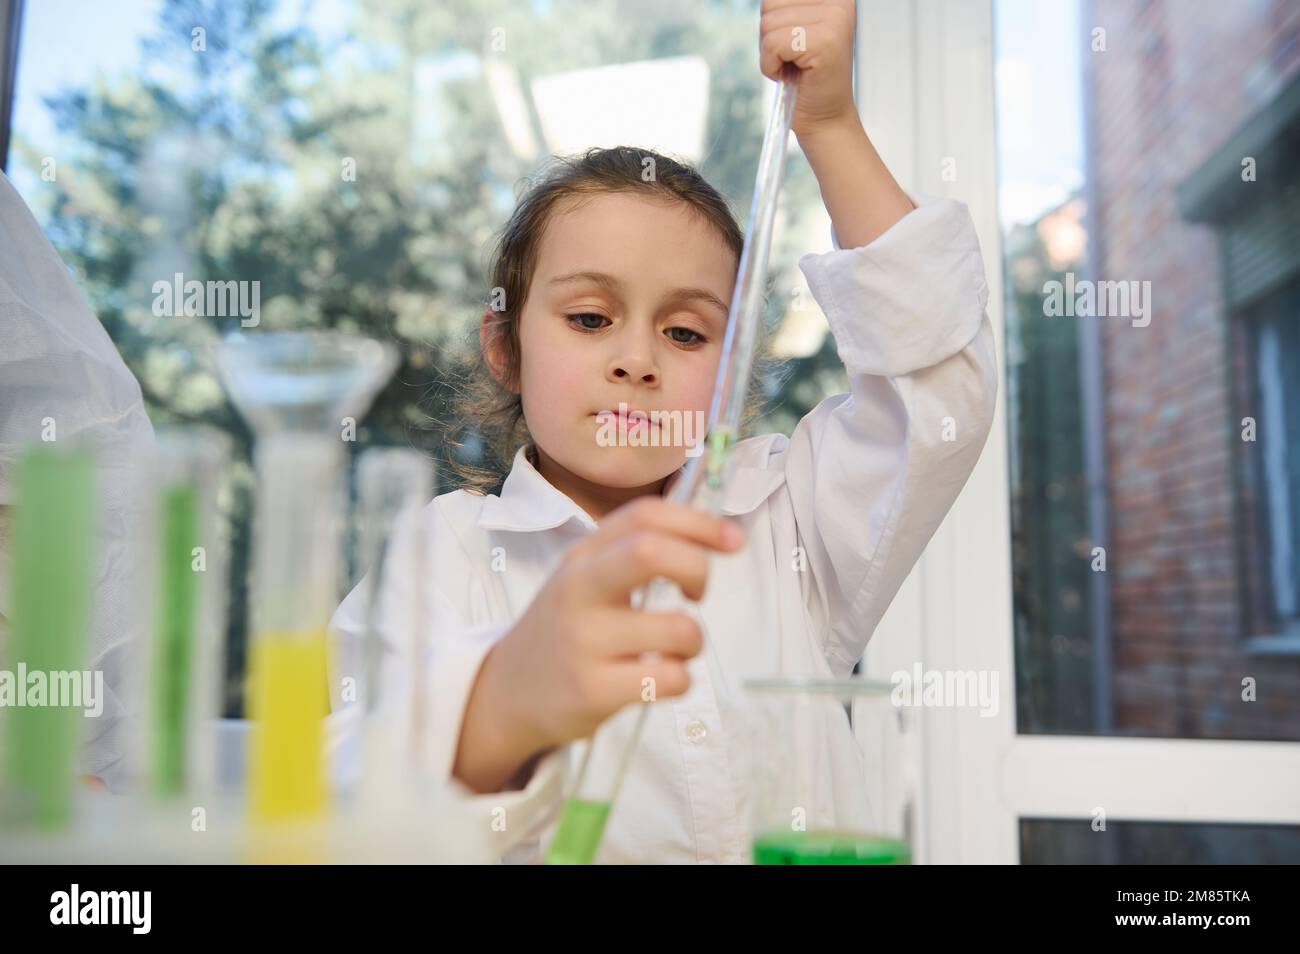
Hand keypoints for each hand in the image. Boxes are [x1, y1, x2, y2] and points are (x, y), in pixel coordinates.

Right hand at [453, 497, 746, 793]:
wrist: (509, 692)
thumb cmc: (568, 629)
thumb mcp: (587, 579)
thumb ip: (637, 552)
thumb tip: (719, 535)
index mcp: (584, 555)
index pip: (645, 516)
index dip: (699, 522)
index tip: (733, 541)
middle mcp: (578, 590)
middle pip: (650, 552)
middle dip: (697, 569)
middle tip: (697, 594)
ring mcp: (583, 641)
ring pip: (678, 628)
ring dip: (694, 640)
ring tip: (673, 650)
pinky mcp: (592, 690)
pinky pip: (670, 678)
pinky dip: (681, 679)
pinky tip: (657, 679)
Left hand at [759, 0, 859, 139]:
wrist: (825, 119)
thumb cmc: (807, 81)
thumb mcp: (793, 32)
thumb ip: (784, 9)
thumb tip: (767, 1)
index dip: (773, 24)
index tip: (795, 46)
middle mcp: (839, 2)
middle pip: (769, 4)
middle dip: (770, 37)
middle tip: (793, 60)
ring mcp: (834, 20)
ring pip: (768, 23)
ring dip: (771, 53)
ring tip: (794, 67)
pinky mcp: (824, 41)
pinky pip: (772, 44)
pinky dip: (771, 66)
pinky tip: (791, 76)